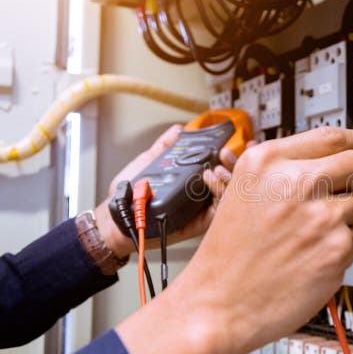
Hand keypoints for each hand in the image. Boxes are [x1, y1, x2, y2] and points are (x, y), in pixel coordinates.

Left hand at [93, 124, 240, 257]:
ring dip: (228, 179)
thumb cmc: (131, 194)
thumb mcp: (149, 163)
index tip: (229, 144)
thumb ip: (164, 147)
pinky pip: (219, 212)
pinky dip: (221, 196)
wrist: (118, 215)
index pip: (220, 167)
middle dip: (233, 164)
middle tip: (225, 154)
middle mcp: (201, 196)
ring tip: (216, 169)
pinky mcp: (199, 224)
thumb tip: (178, 130)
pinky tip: (211, 183)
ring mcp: (201, 210)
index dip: (230, 156)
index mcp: (194, 182)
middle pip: (230, 180)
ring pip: (229, 195)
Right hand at [116, 127, 352, 353]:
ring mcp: (318, 216)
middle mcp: (294, 183)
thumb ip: (288, 170)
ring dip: (345, 220)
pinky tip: (309, 260)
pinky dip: (339, 251)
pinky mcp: (335, 248)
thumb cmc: (229, 256)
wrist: (217, 304)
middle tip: (341, 196)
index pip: (331, 136)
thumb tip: (339, 157)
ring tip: (308, 238)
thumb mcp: (244, 192)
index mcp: (267, 162)